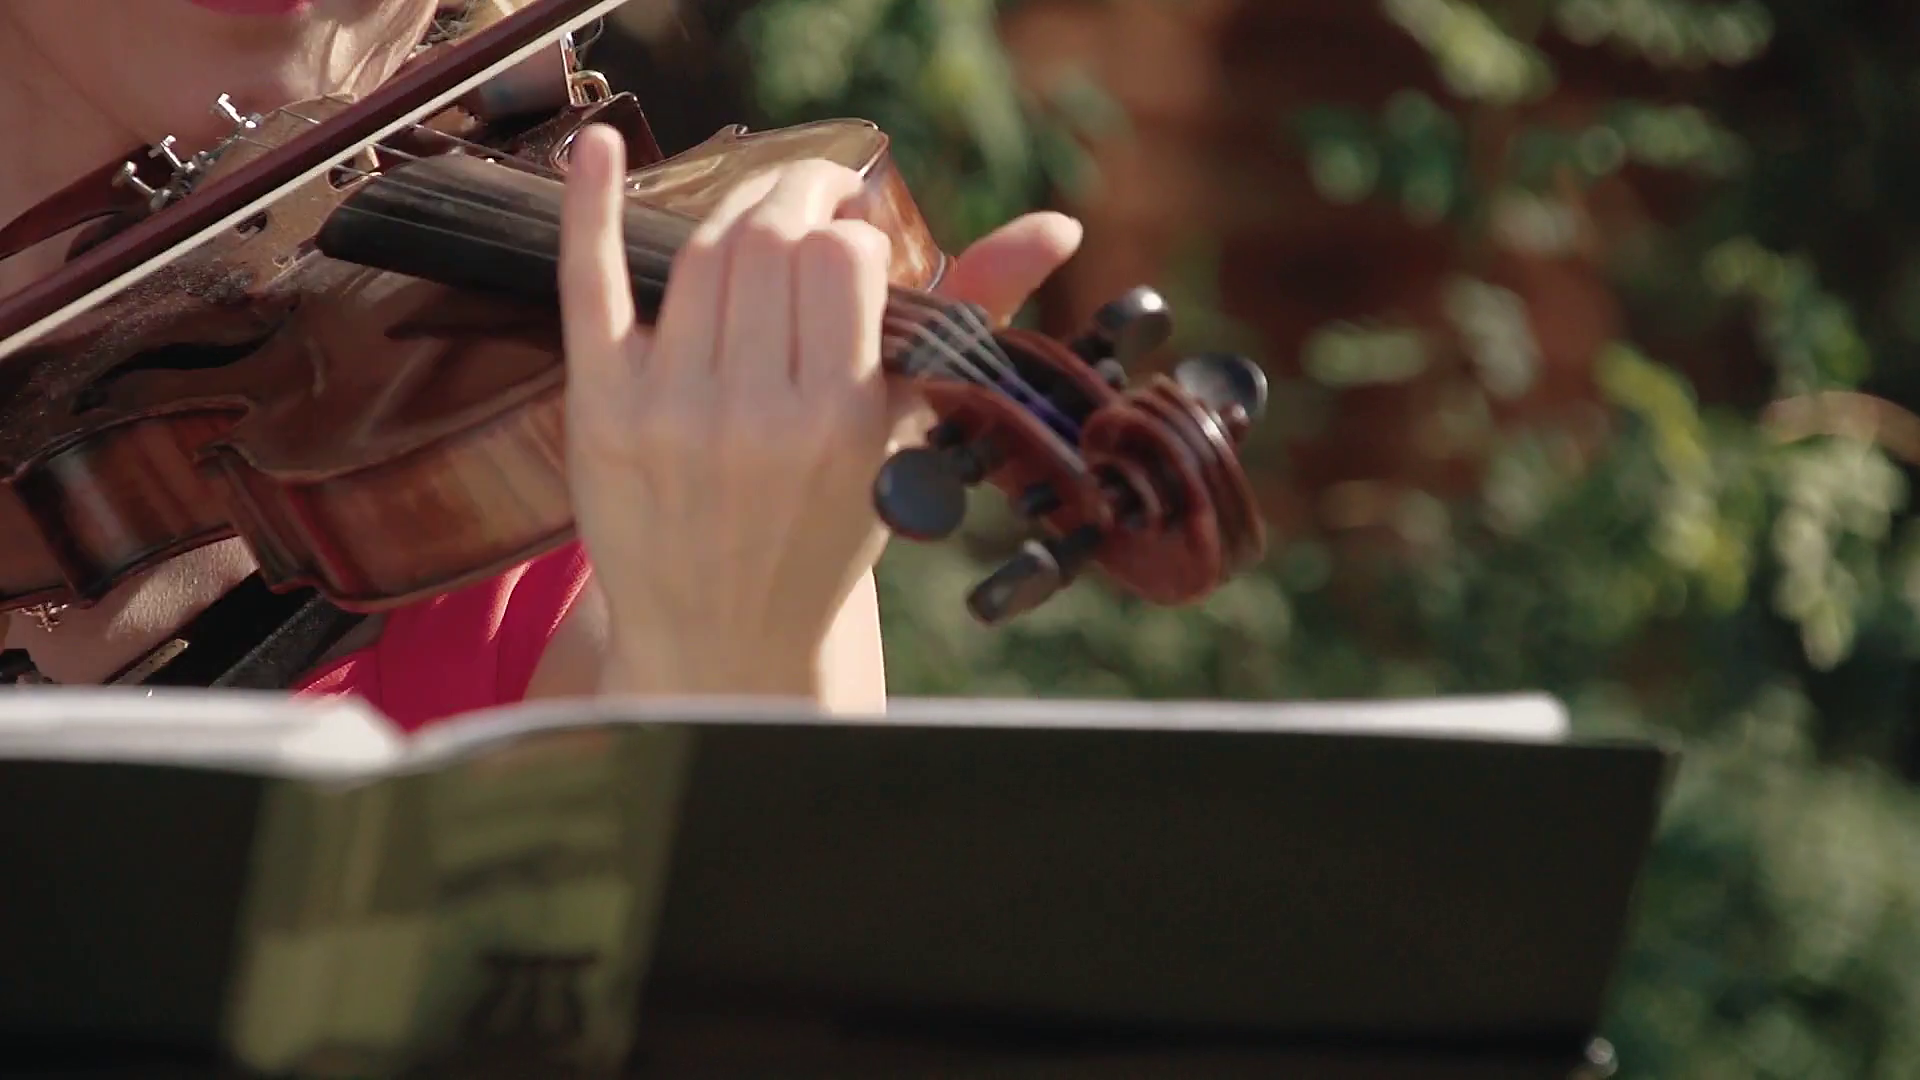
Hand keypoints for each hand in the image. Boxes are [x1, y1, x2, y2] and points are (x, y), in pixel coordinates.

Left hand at [557, 125, 1080, 694]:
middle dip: (798, 197)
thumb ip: (969, 318)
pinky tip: (602, 149)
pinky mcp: (601, 414)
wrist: (728, 638)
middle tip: (811, 203)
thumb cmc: (830, 530)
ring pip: (702, 254)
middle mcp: (753, 417)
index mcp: (841, 420)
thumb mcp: (905, 437)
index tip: (857, 242)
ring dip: (736, 211)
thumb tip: (1056, 226)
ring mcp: (669, 413)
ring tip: (760, 219)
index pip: (844, 258)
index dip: (853, 232)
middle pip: (770, 239)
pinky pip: (589, 286)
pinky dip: (591, 208)